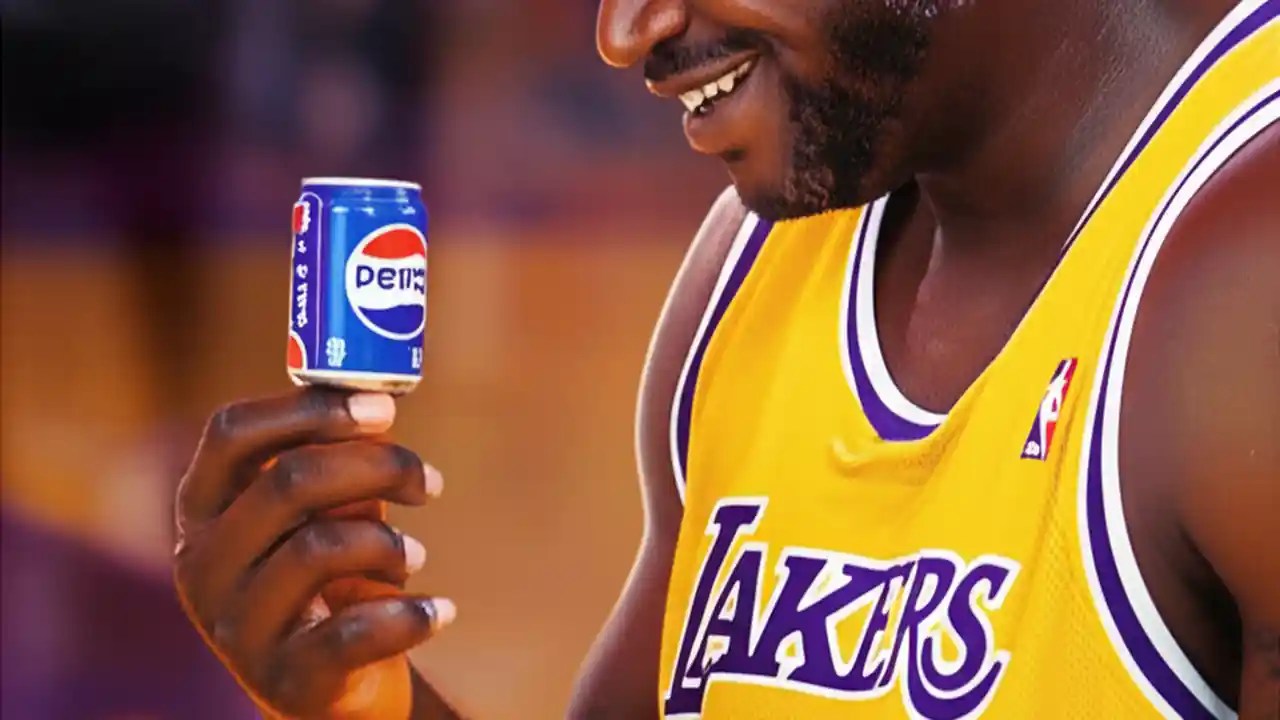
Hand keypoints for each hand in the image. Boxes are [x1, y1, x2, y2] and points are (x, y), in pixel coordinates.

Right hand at [173, 389, 453, 718]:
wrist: (330, 687)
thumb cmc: (329, 575)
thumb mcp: (324, 510)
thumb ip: (338, 457)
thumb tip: (379, 400)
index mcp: (202, 509)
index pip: (232, 432)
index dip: (311, 408)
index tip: (384, 407)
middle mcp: (202, 565)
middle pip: (288, 481)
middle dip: (377, 467)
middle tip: (428, 481)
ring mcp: (236, 628)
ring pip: (318, 549)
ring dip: (389, 544)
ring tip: (416, 557)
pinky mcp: (284, 680)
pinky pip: (354, 632)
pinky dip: (411, 615)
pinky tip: (439, 611)